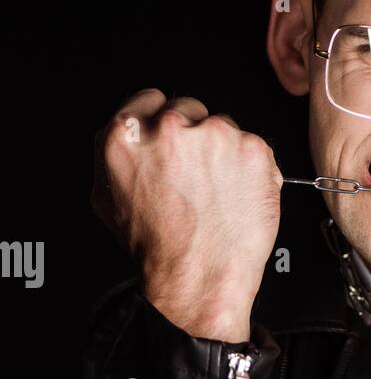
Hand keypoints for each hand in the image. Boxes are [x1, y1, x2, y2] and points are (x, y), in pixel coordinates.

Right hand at [92, 89, 282, 341]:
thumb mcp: (107, 198)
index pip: (151, 99)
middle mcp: (170, 126)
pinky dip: (252, 170)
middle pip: (190, 109)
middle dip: (195, 138)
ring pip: (224, 129)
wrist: (198, 279)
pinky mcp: (253, 149)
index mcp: (127, 133)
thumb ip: (116, 155)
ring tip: (217, 195)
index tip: (173, 143)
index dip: (163, 123)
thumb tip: (129, 135)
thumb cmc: (156, 248)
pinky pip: (254, 149)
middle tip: (196, 179)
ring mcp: (216, 134)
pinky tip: (237, 198)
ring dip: (225, 154)